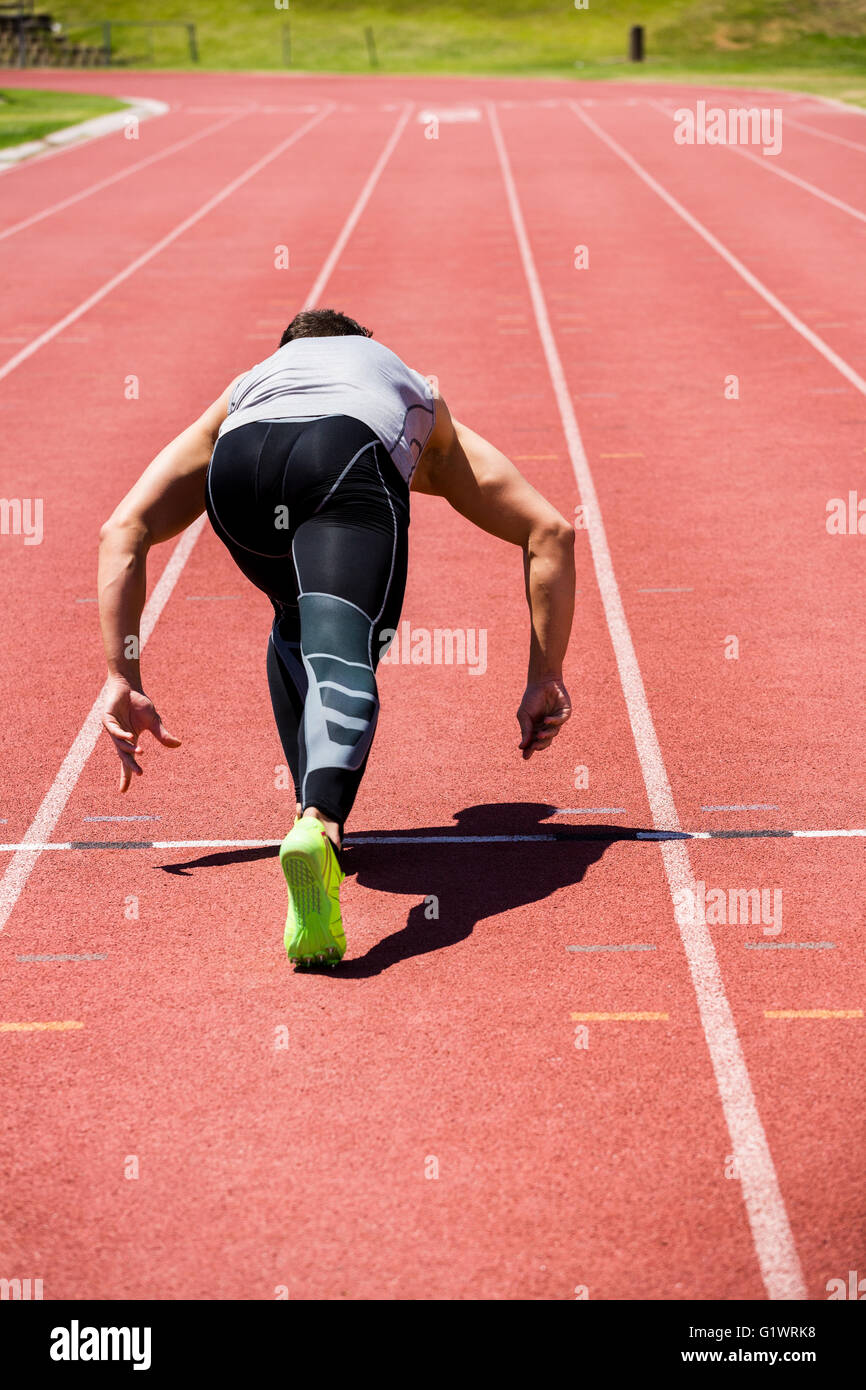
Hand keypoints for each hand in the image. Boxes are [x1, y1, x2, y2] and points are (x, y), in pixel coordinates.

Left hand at [101, 675, 180, 791]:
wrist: (128, 686)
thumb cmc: (139, 703)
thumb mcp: (154, 722)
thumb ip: (163, 735)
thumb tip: (178, 745)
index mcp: (129, 741)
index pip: (127, 762)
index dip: (126, 776)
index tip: (123, 792)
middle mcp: (119, 738)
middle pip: (123, 757)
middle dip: (130, 767)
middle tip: (139, 774)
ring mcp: (112, 729)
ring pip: (120, 745)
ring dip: (129, 749)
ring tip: (140, 752)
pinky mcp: (107, 719)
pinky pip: (114, 731)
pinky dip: (122, 735)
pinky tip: (130, 737)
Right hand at [517, 678, 570, 759]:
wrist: (542, 682)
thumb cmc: (531, 698)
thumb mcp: (524, 715)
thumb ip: (525, 730)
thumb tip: (522, 747)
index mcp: (536, 729)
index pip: (534, 742)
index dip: (530, 750)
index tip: (525, 756)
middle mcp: (547, 727)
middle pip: (545, 741)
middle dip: (539, 745)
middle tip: (534, 747)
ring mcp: (557, 721)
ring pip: (553, 733)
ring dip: (546, 735)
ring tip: (539, 735)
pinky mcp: (564, 714)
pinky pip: (560, 721)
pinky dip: (553, 722)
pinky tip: (546, 720)